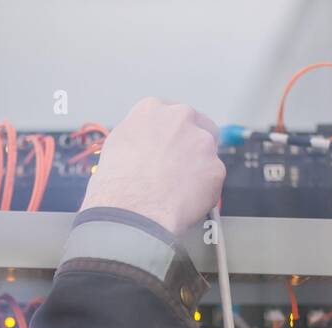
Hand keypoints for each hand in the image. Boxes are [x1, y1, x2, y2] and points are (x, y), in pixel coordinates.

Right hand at [79, 97, 224, 236]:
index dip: (169, 132)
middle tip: (178, 166)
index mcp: (151, 110)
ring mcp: (201, 142)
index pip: (169, 111)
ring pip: (208, 152)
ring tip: (178, 188)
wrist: (131, 213)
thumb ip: (137, 138)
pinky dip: (205, 189)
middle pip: (196, 124)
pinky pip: (213, 178)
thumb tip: (142, 147)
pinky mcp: (216, 168)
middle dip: (191, 143)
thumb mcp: (114, 147)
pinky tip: (186, 199)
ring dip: (198, 166)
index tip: (168, 144)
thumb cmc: (117, 187)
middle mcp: (180, 118)